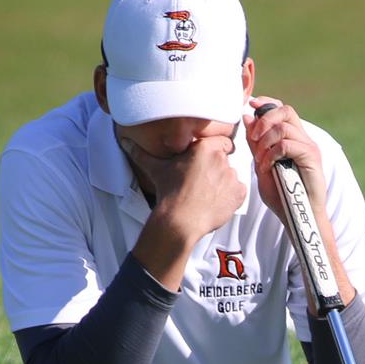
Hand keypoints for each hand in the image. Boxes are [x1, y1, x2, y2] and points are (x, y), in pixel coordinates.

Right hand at [127, 133, 247, 291]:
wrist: (179, 221)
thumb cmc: (168, 192)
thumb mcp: (156, 169)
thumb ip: (142, 153)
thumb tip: (125, 142)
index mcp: (206, 147)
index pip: (222, 142)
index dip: (214, 152)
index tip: (204, 164)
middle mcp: (222, 159)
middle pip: (225, 160)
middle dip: (216, 169)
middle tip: (201, 182)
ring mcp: (232, 177)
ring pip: (231, 176)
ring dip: (223, 183)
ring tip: (205, 195)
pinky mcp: (239, 194)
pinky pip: (239, 192)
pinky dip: (230, 197)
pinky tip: (214, 202)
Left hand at [244, 96, 326, 225]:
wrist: (298, 217)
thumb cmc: (282, 196)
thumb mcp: (262, 166)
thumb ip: (255, 144)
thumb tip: (247, 118)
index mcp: (293, 138)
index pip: (282, 109)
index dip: (267, 103)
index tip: (252, 105)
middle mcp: (303, 139)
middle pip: (286, 110)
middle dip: (264, 119)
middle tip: (254, 138)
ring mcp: (309, 147)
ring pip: (284, 127)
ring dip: (265, 141)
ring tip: (260, 159)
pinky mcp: (311, 158)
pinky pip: (287, 145)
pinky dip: (272, 154)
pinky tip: (267, 167)